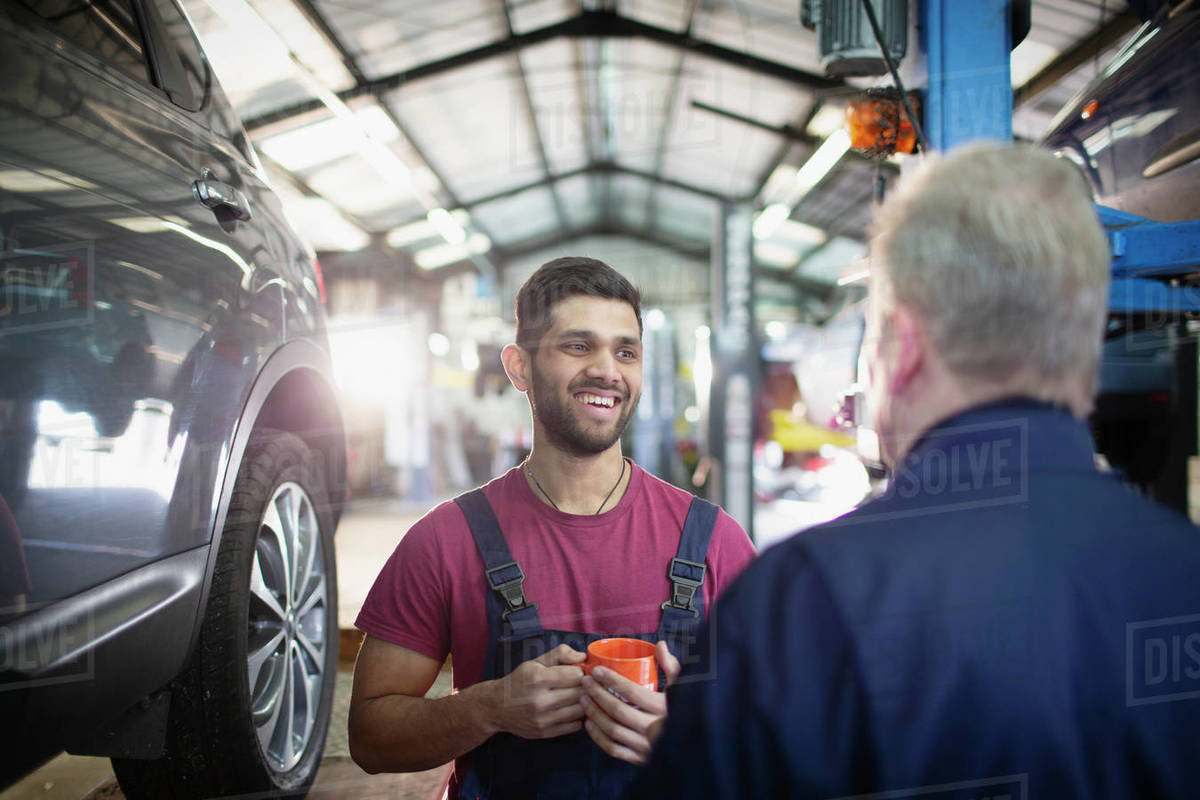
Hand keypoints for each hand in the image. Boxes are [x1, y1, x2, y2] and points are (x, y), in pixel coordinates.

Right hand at [485, 644, 586, 739]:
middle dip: (585, 686)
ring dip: (583, 702)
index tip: (577, 671)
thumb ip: (560, 654)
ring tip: (577, 696)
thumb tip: (583, 656)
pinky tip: (570, 709)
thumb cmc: (519, 681)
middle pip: (580, 692)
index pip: (576, 674)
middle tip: (582, 683)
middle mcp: (540, 700)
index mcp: (537, 678)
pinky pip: (575, 726)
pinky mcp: (545, 733)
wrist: (496, 707)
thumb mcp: (535, 662)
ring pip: (580, 709)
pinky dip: (577, 717)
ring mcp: (543, 719)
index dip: (581, 671)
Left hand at [580, 640, 679, 763]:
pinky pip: (614, 749)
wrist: (693, 746)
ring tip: (584, 700)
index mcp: (664, 708)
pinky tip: (589, 724)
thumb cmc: (686, 711)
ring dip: (595, 714)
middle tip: (586, 683)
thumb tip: (660, 645)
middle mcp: (654, 728)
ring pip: (613, 730)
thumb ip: (671, 666)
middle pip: (618, 710)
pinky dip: (598, 737)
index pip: (632, 691)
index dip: (611, 680)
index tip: (597, 671)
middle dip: (597, 694)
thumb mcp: (683, 688)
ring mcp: (646, 745)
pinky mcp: (640, 759)